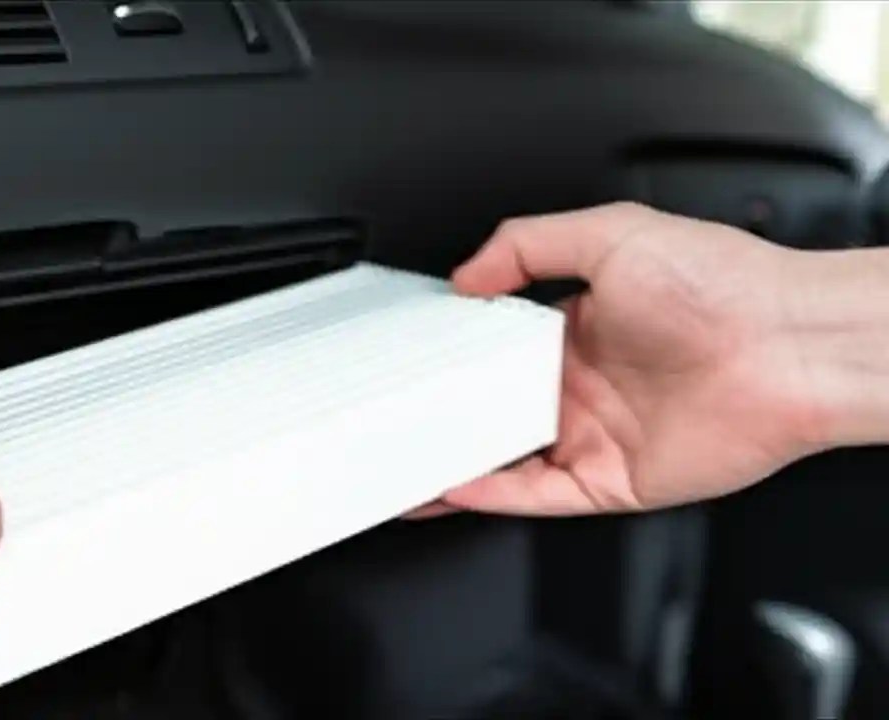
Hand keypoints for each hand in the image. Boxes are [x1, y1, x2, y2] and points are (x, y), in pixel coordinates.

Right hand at [411, 202, 831, 516]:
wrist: (787, 345)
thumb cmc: (721, 285)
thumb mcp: (610, 232)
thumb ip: (526, 245)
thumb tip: (467, 274)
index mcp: (579, 326)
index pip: (495, 347)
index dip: (452, 354)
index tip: (408, 358)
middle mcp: (582, 385)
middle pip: (493, 407)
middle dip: (442, 414)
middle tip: (389, 415)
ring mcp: (594, 435)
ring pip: (505, 458)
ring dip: (453, 464)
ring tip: (397, 464)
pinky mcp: (611, 481)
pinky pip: (536, 494)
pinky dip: (491, 493)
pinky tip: (450, 487)